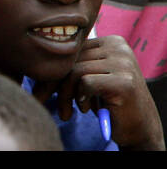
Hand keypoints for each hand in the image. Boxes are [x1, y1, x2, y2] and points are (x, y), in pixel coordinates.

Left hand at [36, 35, 164, 150]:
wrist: (139, 127)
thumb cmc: (107, 102)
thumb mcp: (87, 78)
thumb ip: (69, 65)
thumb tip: (29, 60)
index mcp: (110, 41)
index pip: (71, 49)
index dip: (51, 69)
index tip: (39, 89)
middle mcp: (119, 47)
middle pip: (70, 58)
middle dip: (52, 83)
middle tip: (41, 100)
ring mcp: (124, 63)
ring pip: (75, 71)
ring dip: (66, 95)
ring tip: (69, 110)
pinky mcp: (124, 81)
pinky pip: (86, 82)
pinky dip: (81, 97)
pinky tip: (86, 108)